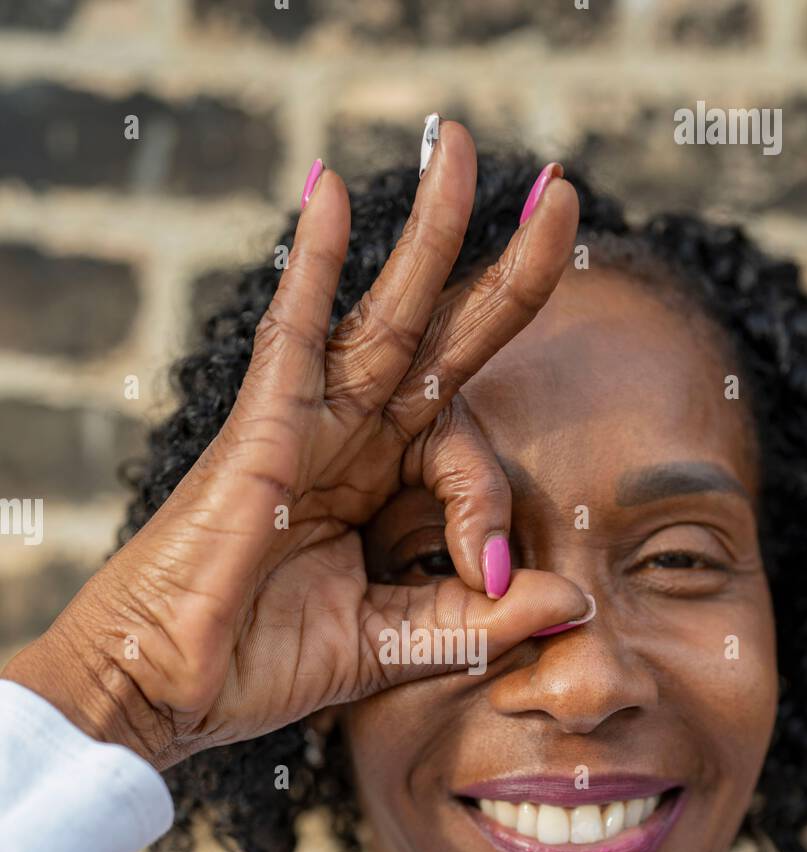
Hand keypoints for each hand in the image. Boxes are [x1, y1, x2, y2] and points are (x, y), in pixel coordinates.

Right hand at [2, 124, 588, 769]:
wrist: (167, 686)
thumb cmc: (261, 661)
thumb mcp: (395, 642)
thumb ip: (480, 623)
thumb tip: (577, 603)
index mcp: (383, 485)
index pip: (469, 452)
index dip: (494, 506)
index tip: (493, 577)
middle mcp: (354, 440)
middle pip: (444, 340)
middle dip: (507, 272)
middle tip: (564, 196)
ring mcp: (309, 424)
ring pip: (384, 313)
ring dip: (431, 232)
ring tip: (470, 147)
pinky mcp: (263, 427)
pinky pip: (294, 331)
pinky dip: (313, 263)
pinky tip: (334, 190)